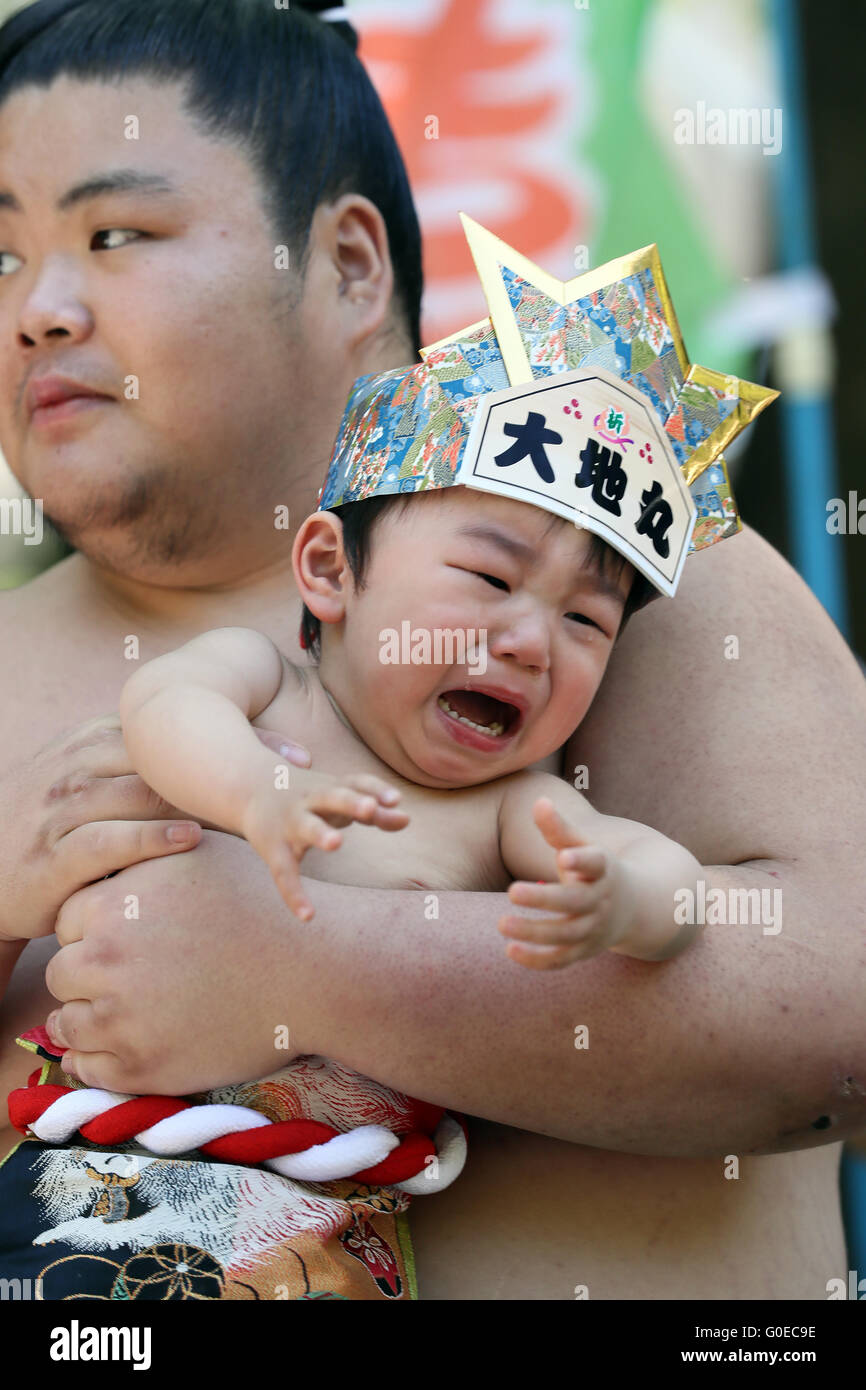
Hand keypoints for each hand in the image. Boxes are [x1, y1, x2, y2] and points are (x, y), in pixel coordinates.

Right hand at [0, 712, 311, 943]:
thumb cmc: (49, 829)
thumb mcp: (87, 781)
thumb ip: (139, 763)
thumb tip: (214, 750)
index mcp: (92, 742)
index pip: (179, 735)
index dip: (238, 739)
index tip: (293, 755)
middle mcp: (78, 767)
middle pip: (172, 760)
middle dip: (236, 764)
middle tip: (293, 780)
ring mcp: (63, 809)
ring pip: (145, 795)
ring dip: (205, 801)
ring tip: (259, 809)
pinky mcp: (53, 854)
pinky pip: (109, 839)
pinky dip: (151, 838)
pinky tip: (192, 839)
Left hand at [43, 831, 305, 1093]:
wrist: (316, 971)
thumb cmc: (263, 907)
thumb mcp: (199, 856)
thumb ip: (145, 855)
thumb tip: (111, 854)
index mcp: (116, 905)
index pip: (67, 921)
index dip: (96, 929)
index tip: (130, 939)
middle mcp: (108, 958)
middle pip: (63, 971)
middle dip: (90, 973)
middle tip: (134, 975)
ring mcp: (121, 1016)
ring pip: (67, 1021)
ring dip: (90, 1016)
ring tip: (132, 1010)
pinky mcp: (140, 1066)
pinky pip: (89, 1067)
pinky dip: (100, 1059)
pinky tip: (131, 1041)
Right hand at [241, 770, 407, 920]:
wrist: (249, 788)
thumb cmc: (311, 797)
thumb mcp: (340, 800)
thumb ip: (374, 811)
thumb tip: (407, 819)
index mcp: (331, 787)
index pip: (356, 782)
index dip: (376, 789)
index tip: (396, 800)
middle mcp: (311, 801)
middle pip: (332, 796)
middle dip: (351, 802)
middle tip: (370, 809)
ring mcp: (291, 823)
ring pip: (306, 827)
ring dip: (320, 833)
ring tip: (336, 843)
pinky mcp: (273, 848)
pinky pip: (284, 873)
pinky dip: (294, 895)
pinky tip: (308, 916)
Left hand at [498, 798, 634, 968]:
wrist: (636, 907)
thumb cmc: (595, 869)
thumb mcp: (583, 845)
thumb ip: (559, 828)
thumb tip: (539, 801)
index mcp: (602, 869)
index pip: (595, 863)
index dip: (581, 860)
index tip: (562, 856)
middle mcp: (600, 900)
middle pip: (574, 902)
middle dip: (544, 900)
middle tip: (511, 891)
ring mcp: (594, 928)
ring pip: (565, 935)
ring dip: (534, 932)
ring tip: (502, 923)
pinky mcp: (584, 951)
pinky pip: (561, 959)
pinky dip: (537, 959)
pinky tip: (510, 950)